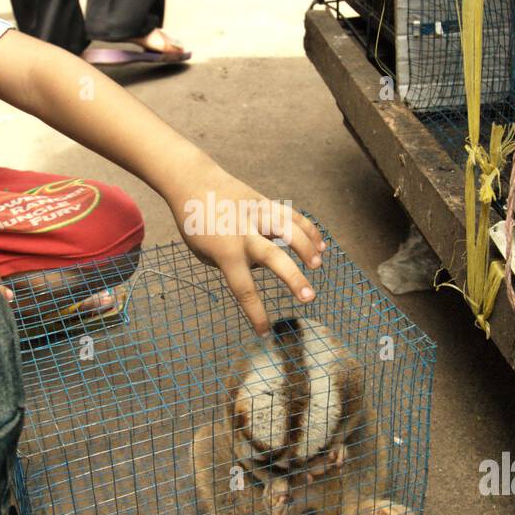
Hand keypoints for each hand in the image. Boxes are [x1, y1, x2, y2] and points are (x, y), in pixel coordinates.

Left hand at [169, 166, 324, 334]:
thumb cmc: (195, 224)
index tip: (265, 333)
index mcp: (225, 253)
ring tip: (319, 265)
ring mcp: (255, 215)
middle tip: (309, 297)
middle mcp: (243, 233)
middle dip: (292, 278)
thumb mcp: (205, 252)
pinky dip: (308, 229)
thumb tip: (260, 268)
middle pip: (272, 257)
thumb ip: (233, 263)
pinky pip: (291, 216)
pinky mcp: (264, 202)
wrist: (192, 182)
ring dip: (307, 248)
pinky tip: (321, 245)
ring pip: (288, 229)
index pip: (243, 289)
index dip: (256, 314)